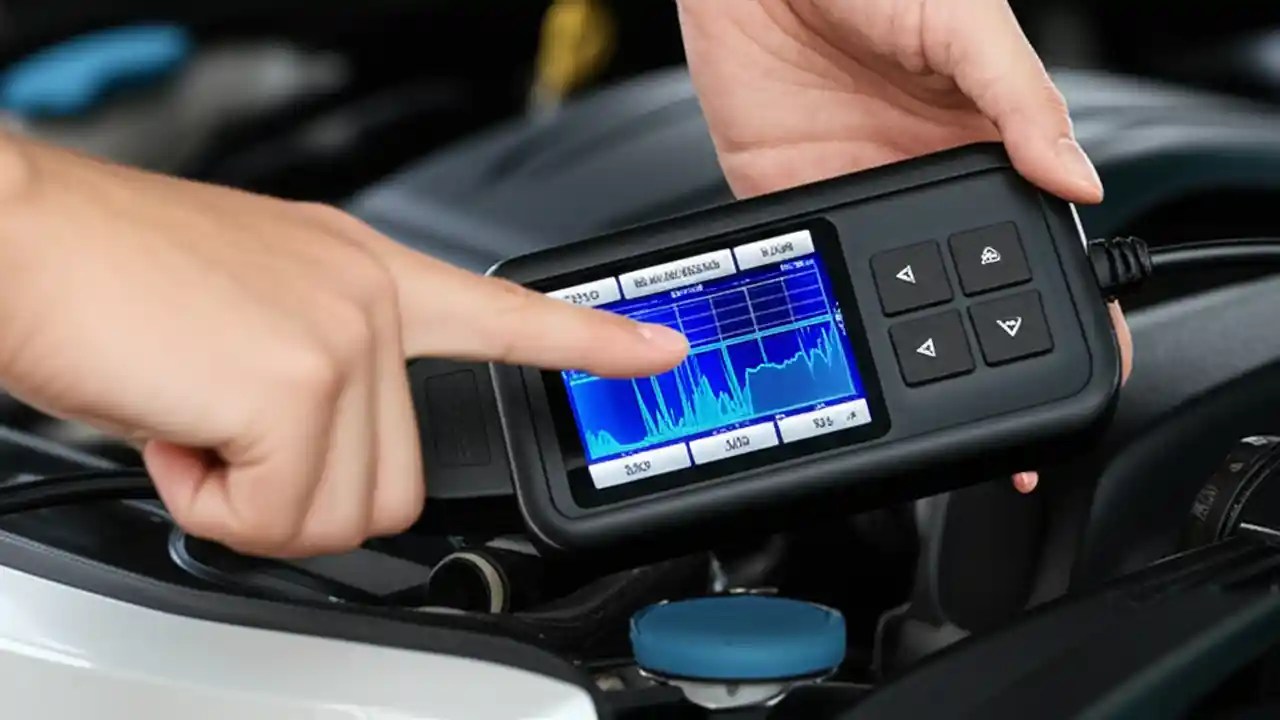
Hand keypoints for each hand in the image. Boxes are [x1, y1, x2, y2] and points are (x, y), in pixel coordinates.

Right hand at [0, 138, 687, 556]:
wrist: (21, 237)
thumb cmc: (111, 273)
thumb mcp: (249, 300)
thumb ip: (316, 362)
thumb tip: (320, 445)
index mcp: (366, 272)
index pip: (508, 313)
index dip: (590, 342)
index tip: (657, 349)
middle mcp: (370, 299)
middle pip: (398, 485)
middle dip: (300, 491)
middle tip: (225, 434)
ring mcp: (344, 339)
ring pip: (340, 513)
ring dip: (251, 497)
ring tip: (195, 420)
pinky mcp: (297, 384)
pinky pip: (278, 516)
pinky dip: (213, 502)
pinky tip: (176, 429)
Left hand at [678, 0, 1133, 491]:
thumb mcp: (967, 26)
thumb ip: (1022, 102)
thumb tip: (1077, 182)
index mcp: (978, 138)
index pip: (1025, 229)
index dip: (1052, 293)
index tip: (1078, 350)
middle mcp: (917, 175)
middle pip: (955, 276)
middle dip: (979, 341)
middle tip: (997, 398)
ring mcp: (853, 191)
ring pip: (882, 285)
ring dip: (896, 334)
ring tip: (918, 383)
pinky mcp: (788, 194)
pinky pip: (805, 259)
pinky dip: (816, 299)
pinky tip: (831, 333)